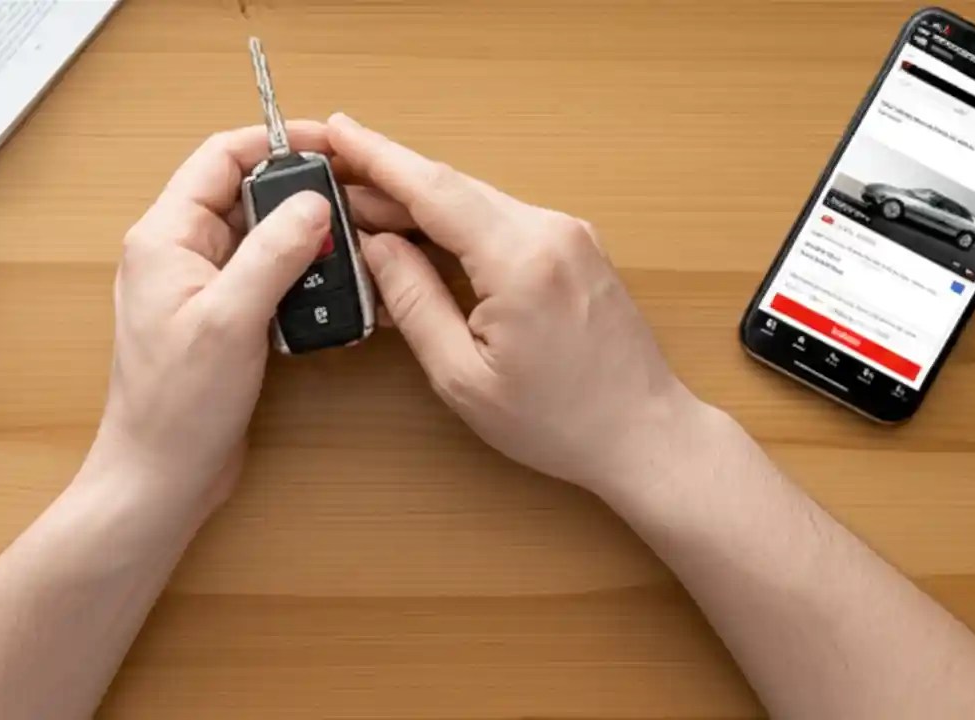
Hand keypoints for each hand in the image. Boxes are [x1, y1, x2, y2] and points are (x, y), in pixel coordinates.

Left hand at [89, 123, 333, 519]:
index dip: (277, 143)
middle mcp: (178, 252)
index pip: (220, 158)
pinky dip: (298, 277)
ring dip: (303, 238)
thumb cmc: (178, 405)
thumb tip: (315, 202)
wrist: (161, 477)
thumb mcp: (230, 319)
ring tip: (351, 245)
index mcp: (165, 237)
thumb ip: (274, 253)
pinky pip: (264, 278)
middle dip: (299, 192)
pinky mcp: (220, 320)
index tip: (332, 145)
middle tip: (355, 199)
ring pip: (259, 238)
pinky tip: (330, 292)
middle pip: (244, 194)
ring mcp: (199, 287)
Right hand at [328, 114, 699, 490]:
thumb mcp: (462, 376)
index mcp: (520, 261)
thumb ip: (415, 302)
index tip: (336, 130)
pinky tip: (422, 239)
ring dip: (421, 204)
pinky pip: (502, 219)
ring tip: (365, 216)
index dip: (378, 157)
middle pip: (453, 187)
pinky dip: (456, 223)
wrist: (643, 433)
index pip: (433, 190)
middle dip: (388, 182)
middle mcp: (550, 231)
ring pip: (477, 201)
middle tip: (331, 186)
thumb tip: (376, 246)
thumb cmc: (557, 421)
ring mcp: (569, 234)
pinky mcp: (575, 245)